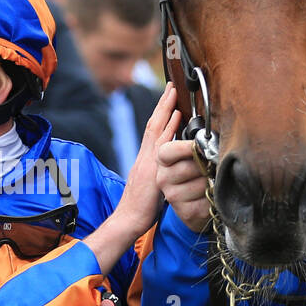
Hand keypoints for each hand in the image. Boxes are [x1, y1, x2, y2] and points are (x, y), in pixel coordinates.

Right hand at [116, 84, 179, 235]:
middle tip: (171, 86)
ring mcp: (148, 161)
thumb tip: (171, 170)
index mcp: (145, 160)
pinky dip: (169, 127)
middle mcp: (145, 156)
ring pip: (156, 129)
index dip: (160, 115)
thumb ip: (160, 175)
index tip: (169, 99)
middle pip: (152, 124)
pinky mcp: (152, 169)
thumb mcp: (152, 188)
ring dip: (165, 109)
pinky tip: (177, 116)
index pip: (152, 132)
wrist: (128, 219)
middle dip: (162, 104)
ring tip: (173, 92)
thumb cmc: (141, 209)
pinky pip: (162, 143)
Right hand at [156, 134, 209, 232]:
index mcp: (162, 160)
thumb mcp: (191, 154)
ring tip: (211, 182)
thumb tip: (209, 138)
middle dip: (208, 166)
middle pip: (192, 166)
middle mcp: (162, 178)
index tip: (204, 148)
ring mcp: (172, 196)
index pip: (169, 151)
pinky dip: (215, 198)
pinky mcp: (185, 212)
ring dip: (213, 182)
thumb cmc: (196, 172)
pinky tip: (210, 196)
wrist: (194, 203)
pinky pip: (208, 200)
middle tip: (212, 167)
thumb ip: (196, 143)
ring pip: (203, 183)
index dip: (189, 147)